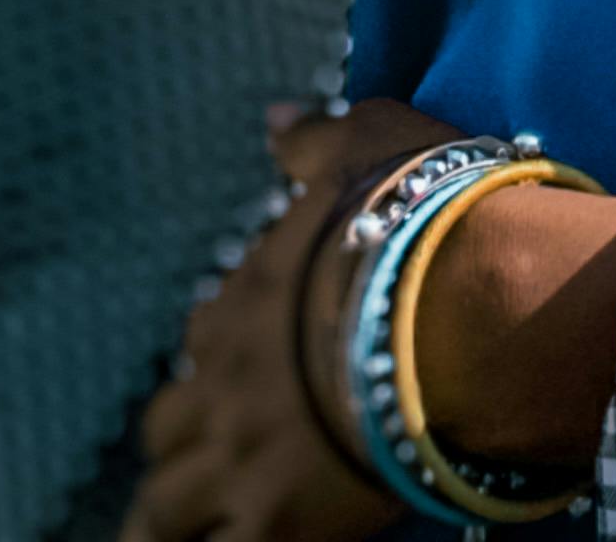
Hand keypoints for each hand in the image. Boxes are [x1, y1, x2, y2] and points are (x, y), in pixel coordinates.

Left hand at [124, 96, 452, 541]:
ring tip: (167, 533)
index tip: (245, 365)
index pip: (205, 337)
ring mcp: (241, 461)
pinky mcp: (274, 524)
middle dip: (179, 444)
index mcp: (242, 303)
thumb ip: (312, 142)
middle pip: (167, 430)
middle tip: (199, 462)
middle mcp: (224, 385)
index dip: (221, 355)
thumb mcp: (364, 146)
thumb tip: (276, 116)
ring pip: (162, 513)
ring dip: (165, 520)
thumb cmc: (412, 216)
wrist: (453, 306)